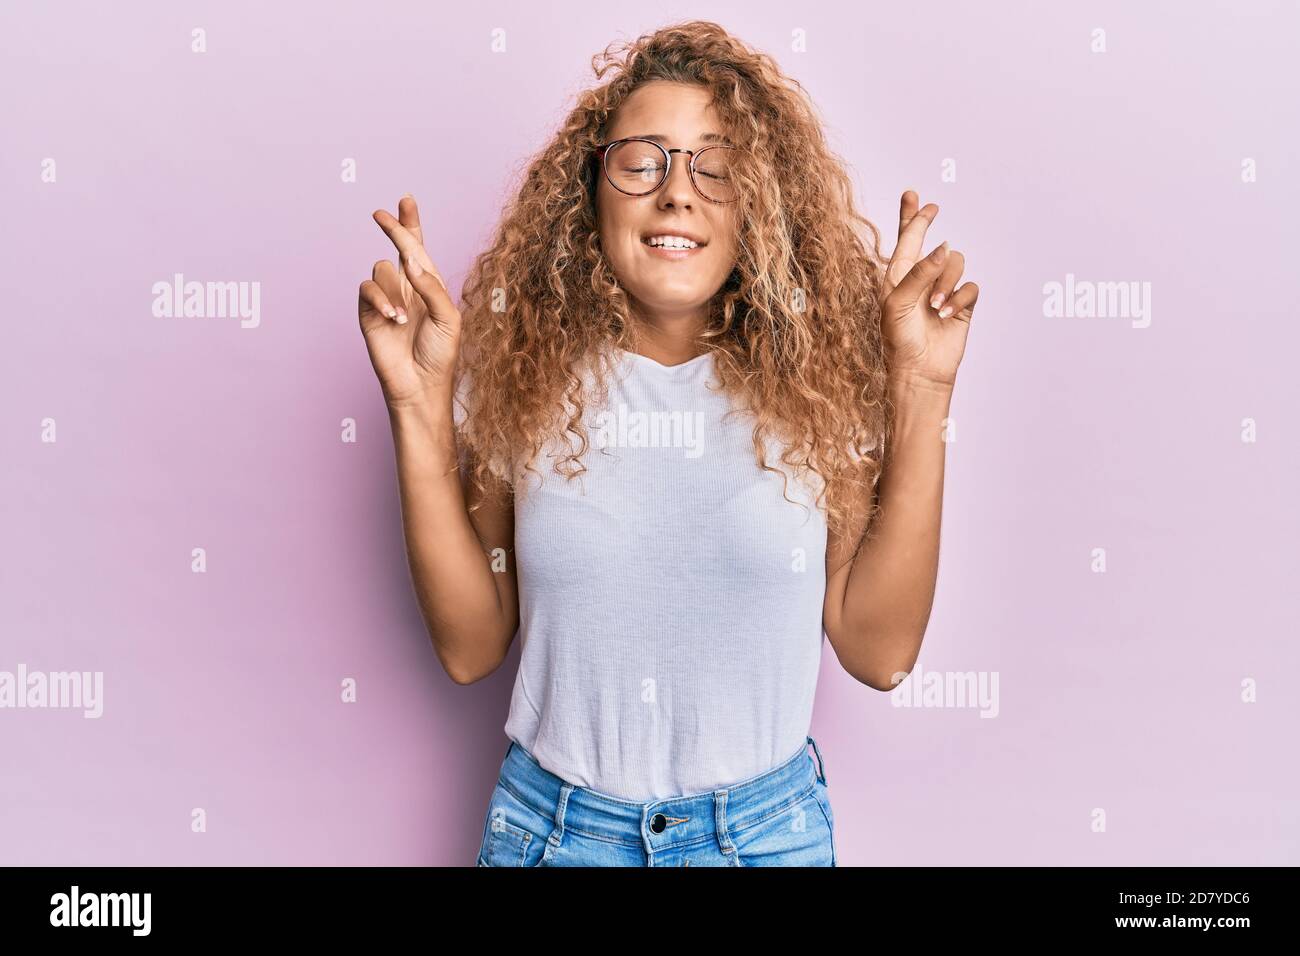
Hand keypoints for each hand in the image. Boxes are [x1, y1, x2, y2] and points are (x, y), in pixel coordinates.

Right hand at [358, 195, 462, 409]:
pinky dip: (379, 300)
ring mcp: (387, 298)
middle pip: (397, 247)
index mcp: (429, 285)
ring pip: (381, 268)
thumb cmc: (440, 355)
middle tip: (380, 214)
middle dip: (392, 228)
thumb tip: (410, 261)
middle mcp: (407, 287)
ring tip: (404, 318)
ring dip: (393, 289)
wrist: (420, 385)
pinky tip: (391, 318)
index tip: (407, 200)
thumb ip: (431, 287)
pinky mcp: (368, 313)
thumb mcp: (448, 318)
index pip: (419, 248)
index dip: (412, 224)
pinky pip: (367, 289)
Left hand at [879, 190, 979, 389]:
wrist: (918, 371)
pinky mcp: (961, 305)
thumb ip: (919, 272)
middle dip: (928, 225)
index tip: (913, 195)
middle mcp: (920, 280)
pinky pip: (970, 286)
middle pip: (931, 243)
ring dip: (946, 281)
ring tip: (933, 306)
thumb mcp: (898, 302)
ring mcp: (942, 291)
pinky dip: (959, 297)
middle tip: (932, 208)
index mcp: (898, 277)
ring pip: (954, 262)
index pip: (904, 241)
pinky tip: (946, 313)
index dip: (910, 218)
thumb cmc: (899, 339)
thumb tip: (943, 246)